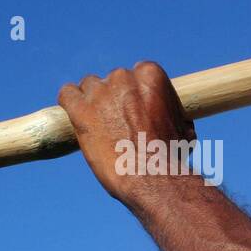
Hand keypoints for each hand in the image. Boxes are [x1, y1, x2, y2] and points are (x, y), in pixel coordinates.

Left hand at [57, 61, 198, 206]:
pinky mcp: (80, 110)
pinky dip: (69, 103)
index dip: (133, 93)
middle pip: (111, 80)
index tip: (132, 109)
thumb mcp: (183, 126)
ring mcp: (100, 93)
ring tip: (96, 123)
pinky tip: (73, 115)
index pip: (135, 73)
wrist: (152, 177)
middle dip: (113, 98)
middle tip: (116, 121)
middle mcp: (124, 77)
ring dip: (92, 101)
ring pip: (89, 86)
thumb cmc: (171, 156)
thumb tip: (177, 117)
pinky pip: (66, 95)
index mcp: (150, 75)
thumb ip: (173, 113)